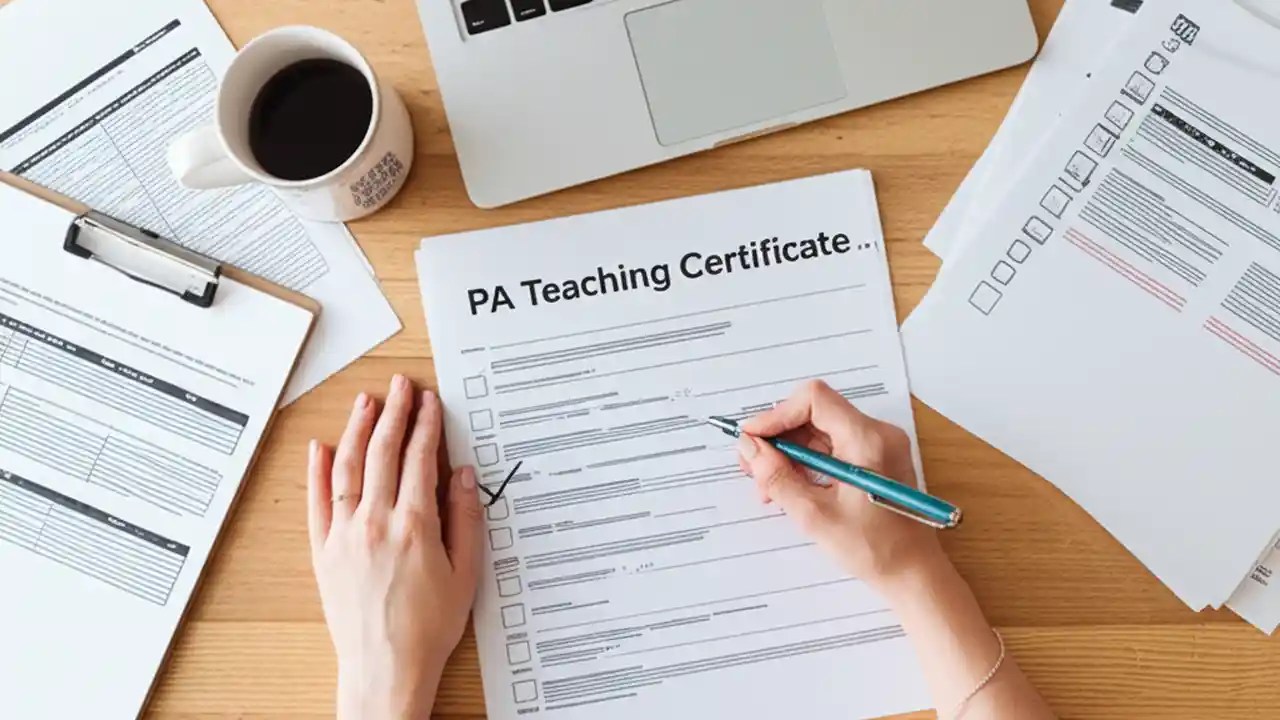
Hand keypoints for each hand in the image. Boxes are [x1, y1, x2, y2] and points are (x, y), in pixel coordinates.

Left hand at [307, 375, 482, 719]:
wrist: (386, 668)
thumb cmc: (428, 629)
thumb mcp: (465, 573)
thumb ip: (464, 519)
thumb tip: (461, 475)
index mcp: (415, 525)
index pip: (419, 458)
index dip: (426, 425)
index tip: (430, 402)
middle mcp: (375, 522)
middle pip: (383, 452)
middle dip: (394, 413)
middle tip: (401, 387)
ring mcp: (344, 535)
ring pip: (348, 467)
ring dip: (357, 429)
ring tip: (366, 402)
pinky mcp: (323, 552)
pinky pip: (317, 502)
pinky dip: (317, 471)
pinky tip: (321, 448)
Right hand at [736, 380, 943, 592]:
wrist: (914, 574)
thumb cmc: (876, 550)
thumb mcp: (815, 515)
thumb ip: (777, 477)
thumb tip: (749, 447)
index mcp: (868, 440)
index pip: (813, 400)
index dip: (776, 415)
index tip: (753, 440)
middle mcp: (877, 433)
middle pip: (814, 414)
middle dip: (778, 438)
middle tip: (753, 468)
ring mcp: (878, 445)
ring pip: (819, 431)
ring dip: (789, 454)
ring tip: (769, 487)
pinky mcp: (875, 459)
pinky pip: (832, 447)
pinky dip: (807, 463)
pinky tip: (791, 488)